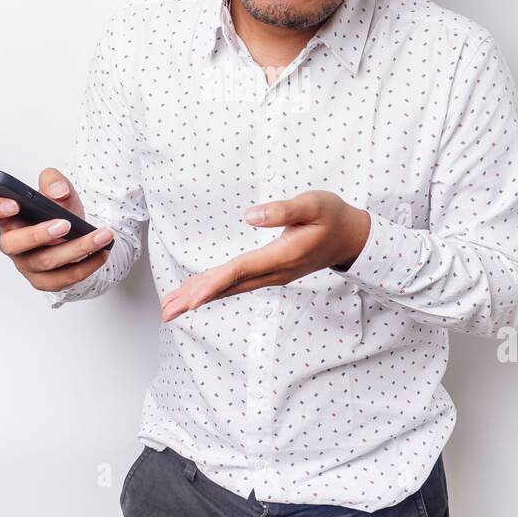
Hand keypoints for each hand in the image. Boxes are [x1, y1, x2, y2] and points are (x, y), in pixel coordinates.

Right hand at [0, 167, 114, 292]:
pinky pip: (62, 279)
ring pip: (45, 262)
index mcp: (8, 217)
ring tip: (101, 235)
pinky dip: (86, 266)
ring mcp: (26, 265)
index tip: (14, 203)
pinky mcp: (44, 281)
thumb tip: (57, 191)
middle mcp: (12, 243)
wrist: (76, 234)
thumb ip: (54, 181)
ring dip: (76, 248)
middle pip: (12, 244)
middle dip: (39, 234)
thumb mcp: (58, 190)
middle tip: (65, 224)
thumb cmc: (58, 212)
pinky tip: (102, 252)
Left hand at [160, 190, 369, 321]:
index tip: (191, 300)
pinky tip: (198, 291)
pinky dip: (215, 289)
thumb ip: (283, 210)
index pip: (240, 271)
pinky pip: (237, 284)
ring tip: (172, 307)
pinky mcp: (270, 272)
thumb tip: (248, 216)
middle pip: (229, 286)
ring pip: (231, 288)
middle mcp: (274, 272)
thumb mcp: (314, 204)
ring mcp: (272, 275)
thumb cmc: (333, 216)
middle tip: (166, 311)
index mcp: (282, 256)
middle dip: (196, 298)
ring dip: (201, 296)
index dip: (214, 284)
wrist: (351, 237)